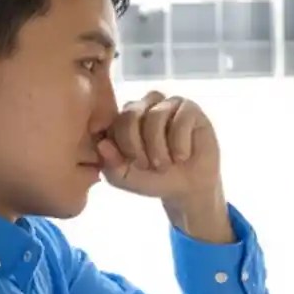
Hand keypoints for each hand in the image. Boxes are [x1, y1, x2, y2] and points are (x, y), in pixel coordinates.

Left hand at [98, 91, 232, 242]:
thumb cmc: (155, 179)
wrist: (189, 188)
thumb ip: (111, 164)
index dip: (123, 145)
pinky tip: (183, 156)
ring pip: (156, 115)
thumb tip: (102, 145)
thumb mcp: (126, 178)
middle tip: (148, 166)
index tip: (134, 165)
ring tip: (167, 164)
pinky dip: (180, 143)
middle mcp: (144, 106)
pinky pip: (181, 118)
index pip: (114, 120)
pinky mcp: (191, 109)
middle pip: (132, 114)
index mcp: (124, 119)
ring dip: (160, 146)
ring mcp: (168, 104)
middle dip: (138, 145)